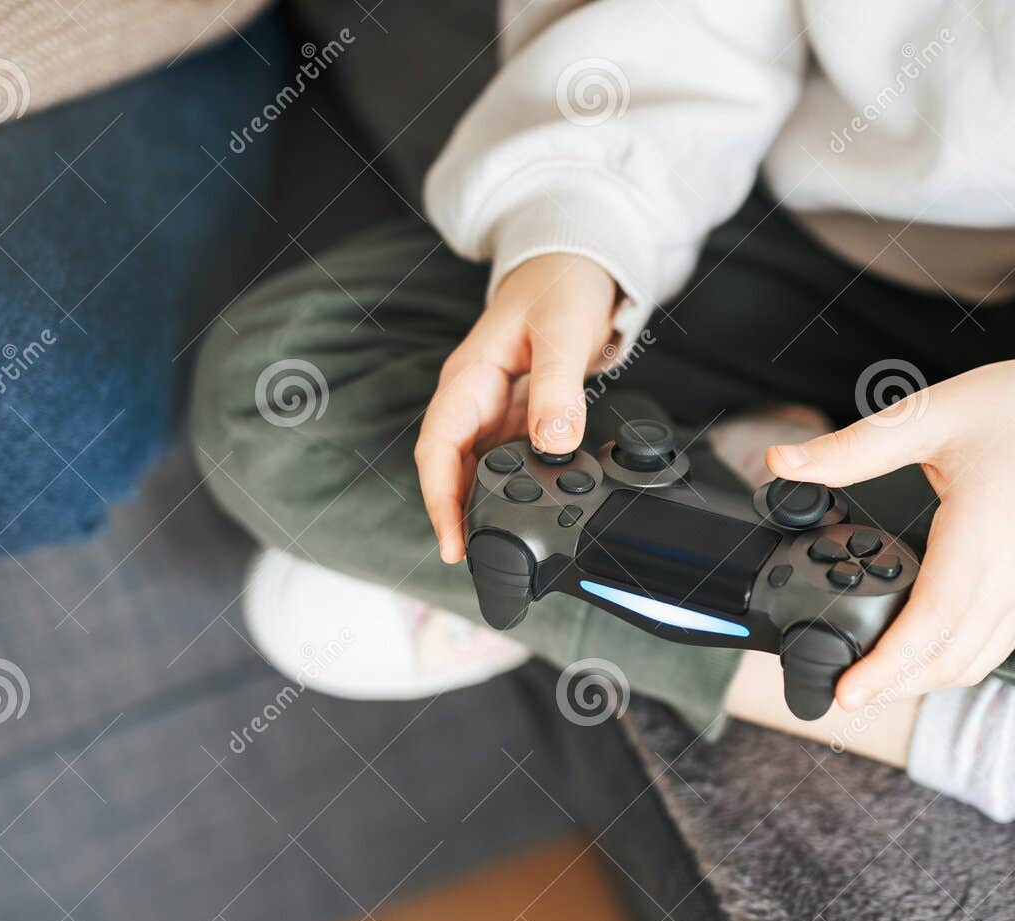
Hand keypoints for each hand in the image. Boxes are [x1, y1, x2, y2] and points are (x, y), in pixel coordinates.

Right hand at [415, 253, 616, 562]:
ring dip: (487, 506)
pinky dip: (518, 485)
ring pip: (480, 469)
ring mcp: (495, 409)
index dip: (440, 501)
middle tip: (482, 562)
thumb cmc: (560, 287)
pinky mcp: (519, 415)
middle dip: (460, 517)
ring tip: (505, 548)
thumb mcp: (562, 333)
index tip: (452, 543)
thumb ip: (556, 389)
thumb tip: (553, 443)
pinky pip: (510, 458)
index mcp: (468, 379)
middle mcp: (473, 398)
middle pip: (452, 470)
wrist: (576, 264)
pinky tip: (535, 508)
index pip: (438, 450)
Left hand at [764, 301, 1014, 709]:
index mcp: (983, 535)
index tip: (847, 694)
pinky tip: (925, 652)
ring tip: (877, 682)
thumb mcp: (925, 416)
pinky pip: (998, 643)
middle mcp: (1014, 571)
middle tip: (845, 693)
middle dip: (896, 686)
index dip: (886, 667)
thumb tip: (780, 462)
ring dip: (927, 680)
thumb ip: (850, 449)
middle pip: (951, 659)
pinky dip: (957, 661)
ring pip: (978, 660)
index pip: (930, 624)